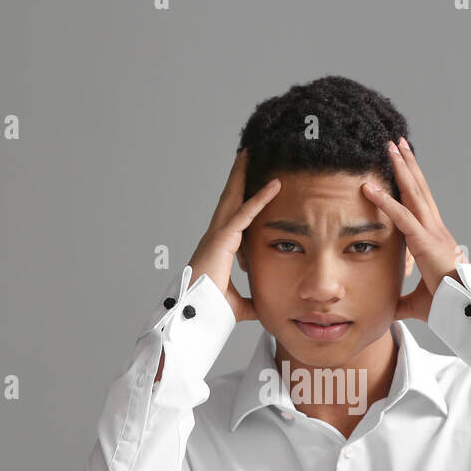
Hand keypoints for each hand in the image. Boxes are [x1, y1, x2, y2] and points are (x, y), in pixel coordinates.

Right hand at [186, 148, 281, 322]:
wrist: (195, 315)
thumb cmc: (209, 309)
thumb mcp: (238, 304)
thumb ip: (250, 302)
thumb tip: (262, 307)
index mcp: (218, 248)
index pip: (233, 216)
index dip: (241, 198)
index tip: (248, 182)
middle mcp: (215, 236)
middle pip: (229, 199)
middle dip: (238, 176)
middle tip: (245, 155)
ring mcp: (217, 235)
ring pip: (234, 198)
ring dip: (242, 175)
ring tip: (250, 154)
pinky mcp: (222, 240)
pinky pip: (245, 214)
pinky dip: (260, 198)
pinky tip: (274, 185)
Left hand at [361, 137, 466, 322]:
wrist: (464, 311)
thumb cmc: (447, 306)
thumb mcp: (418, 302)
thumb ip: (403, 300)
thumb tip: (389, 306)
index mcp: (434, 239)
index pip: (420, 205)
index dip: (411, 184)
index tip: (403, 166)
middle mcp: (435, 229)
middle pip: (419, 189)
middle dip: (408, 164)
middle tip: (397, 143)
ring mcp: (432, 232)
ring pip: (414, 193)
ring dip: (401, 168)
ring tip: (391, 145)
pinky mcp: (425, 242)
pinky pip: (402, 216)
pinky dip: (384, 201)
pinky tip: (369, 188)